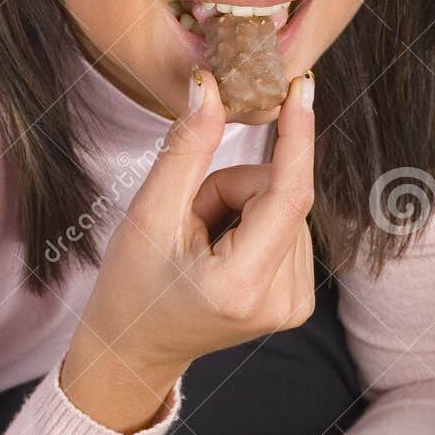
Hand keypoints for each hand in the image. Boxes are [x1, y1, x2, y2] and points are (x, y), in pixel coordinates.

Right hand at [74, 67, 316, 381]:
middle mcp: (282, 301)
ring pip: (283, 208)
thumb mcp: (149, 214)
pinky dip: (252, 228)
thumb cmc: (133, 286)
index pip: (289, 195)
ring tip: (201, 246)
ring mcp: (295, 305)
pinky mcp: (299, 302)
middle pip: (279, 195)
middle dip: (232, 189)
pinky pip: (287, 228)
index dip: (296, 137)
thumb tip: (210, 86)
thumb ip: (187, 149)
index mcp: (243, 285)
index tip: (302, 88)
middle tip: (188, 224)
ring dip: (240, 210)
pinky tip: (221, 255)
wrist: (137, 348)